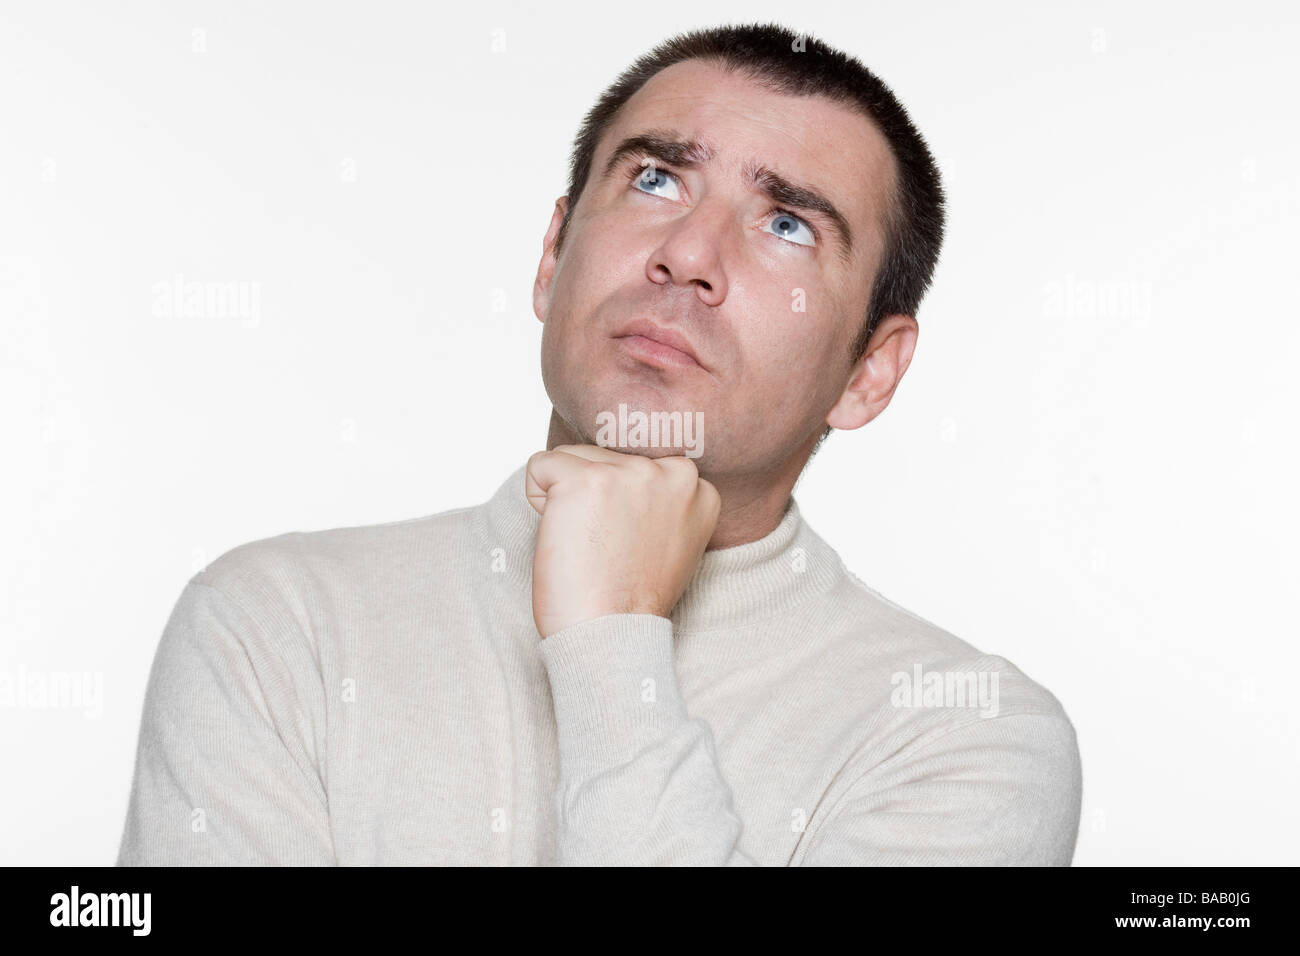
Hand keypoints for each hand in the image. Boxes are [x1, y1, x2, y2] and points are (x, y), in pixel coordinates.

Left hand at [524, 444, 720, 637]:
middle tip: (605, 549)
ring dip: (566, 499)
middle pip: (605, 456)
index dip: (619, 504)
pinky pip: (539, 466)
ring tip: (587, 545)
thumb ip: (658, 500)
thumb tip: (622, 473)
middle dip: (592, 497)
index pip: (637, 465)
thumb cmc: (630, 598)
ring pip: (572, 458)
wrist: (611, 635)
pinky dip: (536, 501)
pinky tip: (563, 537)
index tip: (627, 544)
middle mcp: (673, 471)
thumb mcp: (669, 540)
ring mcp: (630, 472)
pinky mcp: (585, 480)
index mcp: (699, 488)